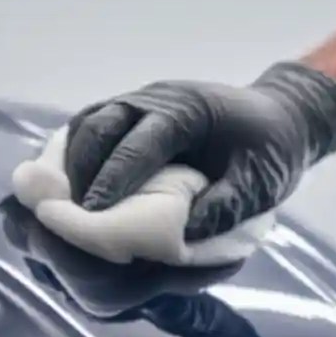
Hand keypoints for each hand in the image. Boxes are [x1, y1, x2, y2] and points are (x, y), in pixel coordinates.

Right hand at [64, 62, 335, 239]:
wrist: (277, 119)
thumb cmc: (269, 151)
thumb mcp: (261, 182)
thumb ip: (224, 207)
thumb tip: (178, 237)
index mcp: (188, 110)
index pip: (140, 142)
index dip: (114, 179)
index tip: (93, 215)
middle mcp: (154, 99)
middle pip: (99, 127)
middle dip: (79, 172)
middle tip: (67, 216)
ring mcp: (136, 104)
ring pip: (86, 126)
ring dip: (68, 166)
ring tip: (58, 207)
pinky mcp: (126, 118)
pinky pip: (88, 131)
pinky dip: (72, 160)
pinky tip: (65, 193)